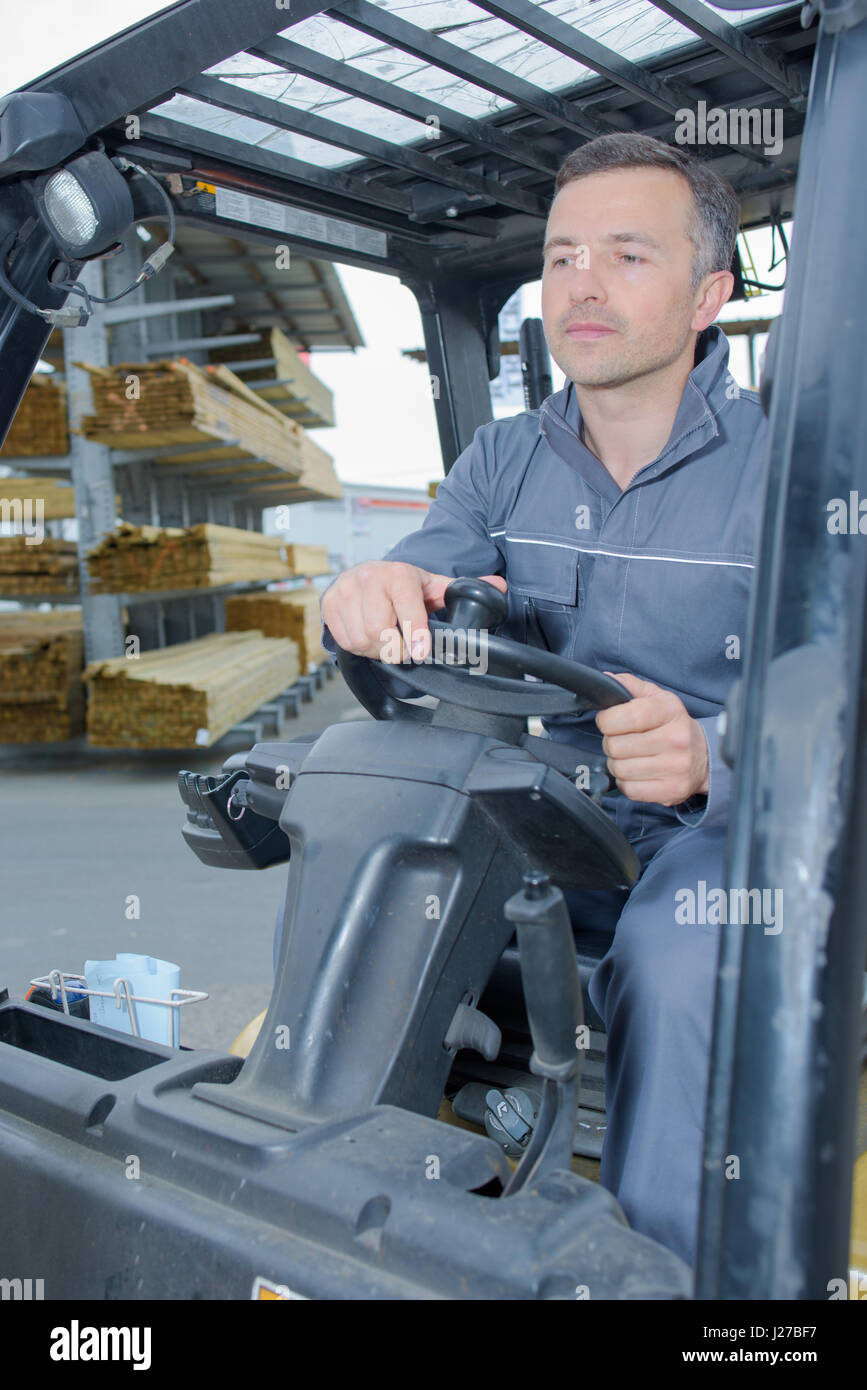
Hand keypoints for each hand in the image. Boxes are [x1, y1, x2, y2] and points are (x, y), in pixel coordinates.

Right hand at [321, 560, 506, 661]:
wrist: (364, 574)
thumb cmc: (401, 585)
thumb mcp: (432, 585)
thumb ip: (464, 588)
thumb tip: (498, 587)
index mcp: (398, 573)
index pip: (407, 607)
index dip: (415, 633)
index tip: (422, 651)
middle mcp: (368, 577)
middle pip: (382, 632)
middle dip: (396, 647)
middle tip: (404, 645)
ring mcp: (345, 590)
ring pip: (363, 640)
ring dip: (378, 649)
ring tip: (387, 639)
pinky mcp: (328, 604)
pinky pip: (345, 641)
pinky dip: (359, 647)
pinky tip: (369, 636)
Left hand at [594, 671, 708, 805]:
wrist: (704, 756)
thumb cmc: (673, 725)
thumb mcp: (657, 698)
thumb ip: (629, 686)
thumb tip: (604, 679)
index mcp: (670, 711)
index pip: (627, 716)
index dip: (607, 720)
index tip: (609, 721)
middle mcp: (676, 739)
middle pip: (616, 746)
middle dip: (611, 743)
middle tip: (622, 740)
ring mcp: (675, 767)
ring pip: (619, 769)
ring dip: (618, 763)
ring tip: (631, 756)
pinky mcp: (671, 790)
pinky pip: (629, 789)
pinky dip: (626, 782)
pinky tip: (638, 772)